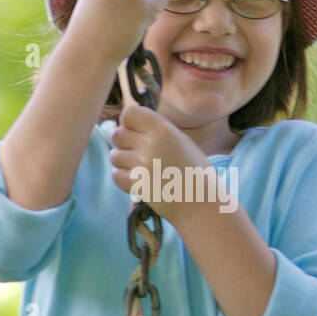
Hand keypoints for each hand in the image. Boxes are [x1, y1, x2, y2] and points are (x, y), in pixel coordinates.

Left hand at [109, 104, 210, 223]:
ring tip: (140, 169)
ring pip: (115, 155)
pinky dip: (123, 178)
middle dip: (123, 143)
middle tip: (137, 152)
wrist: (201, 202)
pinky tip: (137, 180)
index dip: (128, 122)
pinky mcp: (137, 184)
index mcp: (163, 129)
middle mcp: (151, 143)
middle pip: (117, 134)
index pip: (128, 113)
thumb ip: (156, 130)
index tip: (136, 131)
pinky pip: (116, 174)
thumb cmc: (194, 171)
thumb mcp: (181, 140)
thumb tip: (128, 123)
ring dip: (123, 162)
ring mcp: (142, 165)